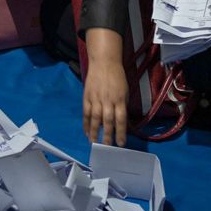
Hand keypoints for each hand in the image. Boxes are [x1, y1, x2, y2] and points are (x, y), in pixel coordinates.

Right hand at [82, 28, 126, 146]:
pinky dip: (85, 123)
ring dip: (94, 131)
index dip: (120, 132)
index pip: (121, 119)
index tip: (120, 143)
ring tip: (94, 142)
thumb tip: (121, 121)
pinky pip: (86, 113)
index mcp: (119, 100)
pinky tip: (86, 132)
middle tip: (106, 147)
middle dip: (107, 135)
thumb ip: (122, 106)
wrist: (104, 63)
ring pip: (95, 119)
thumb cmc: (117, 77)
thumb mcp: (125, 91)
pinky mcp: (87, 97)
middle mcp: (107, 101)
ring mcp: (96, 99)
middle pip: (107, 121)